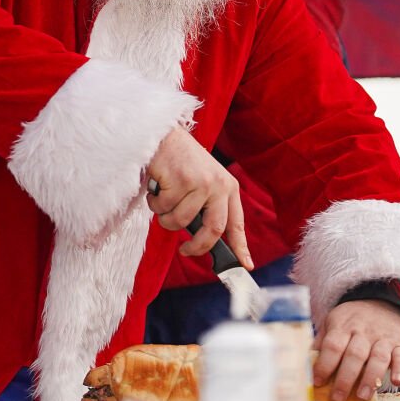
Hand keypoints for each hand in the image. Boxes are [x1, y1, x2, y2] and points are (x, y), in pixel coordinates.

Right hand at [144, 127, 248, 265]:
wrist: (161, 135)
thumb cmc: (178, 161)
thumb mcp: (202, 181)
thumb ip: (206, 206)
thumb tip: (203, 239)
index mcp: (228, 187)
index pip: (236, 223)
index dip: (240, 247)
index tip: (245, 265)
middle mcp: (218, 185)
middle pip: (213, 230)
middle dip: (197, 246)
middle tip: (185, 251)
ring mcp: (200, 183)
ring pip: (180, 221)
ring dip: (165, 217)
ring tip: (162, 199)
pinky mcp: (180, 181)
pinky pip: (163, 208)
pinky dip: (154, 202)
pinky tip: (156, 186)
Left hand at [314, 299, 399, 400]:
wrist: (385, 302)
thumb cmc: (353, 320)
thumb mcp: (334, 322)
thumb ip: (323, 341)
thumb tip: (305, 361)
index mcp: (343, 327)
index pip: (332, 346)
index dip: (324, 365)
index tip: (317, 382)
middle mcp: (364, 332)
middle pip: (354, 355)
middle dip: (345, 378)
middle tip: (338, 397)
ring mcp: (384, 338)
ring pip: (378, 358)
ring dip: (370, 378)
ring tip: (363, 396)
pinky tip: (396, 382)